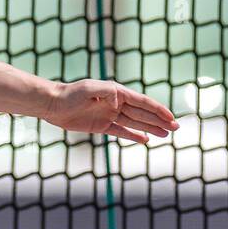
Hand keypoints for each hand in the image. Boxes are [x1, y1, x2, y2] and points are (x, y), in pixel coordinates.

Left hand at [44, 79, 179, 143]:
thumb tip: (121, 97)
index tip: (170, 117)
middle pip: (142, 113)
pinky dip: (133, 136)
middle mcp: (115, 103)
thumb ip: (107, 91)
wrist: (52, 104)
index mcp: (116, 92)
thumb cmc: (69, 94)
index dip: (158, 109)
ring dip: (151, 128)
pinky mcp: (101, 126)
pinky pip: (121, 131)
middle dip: (159, 120)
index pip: (142, 102)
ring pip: (135, 123)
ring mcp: (109, 115)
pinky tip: (145, 140)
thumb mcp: (88, 88)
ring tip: (166, 134)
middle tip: (176, 128)